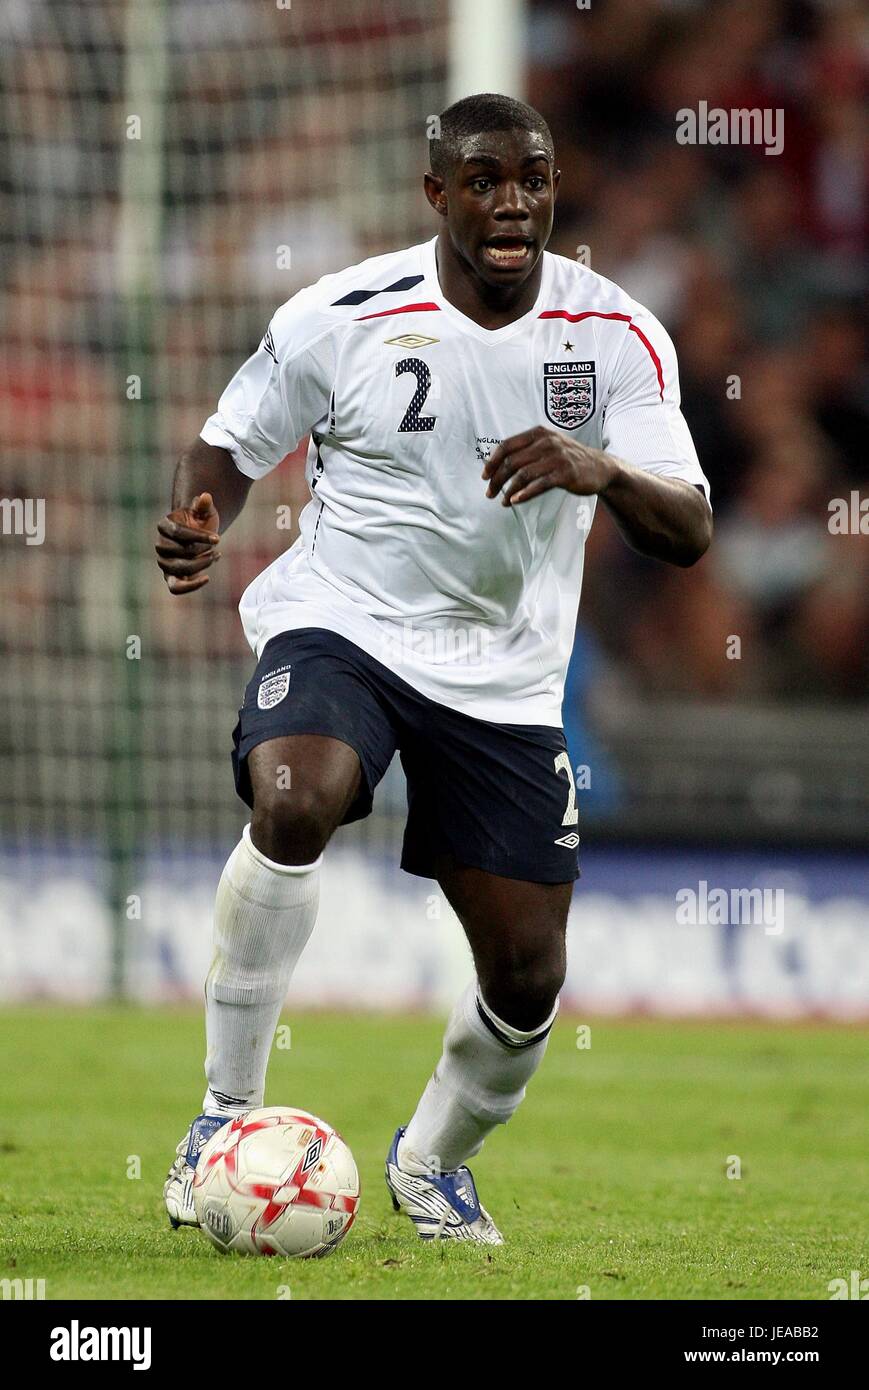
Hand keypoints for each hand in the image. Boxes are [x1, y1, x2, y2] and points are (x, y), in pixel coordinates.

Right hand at [155, 492, 220, 594]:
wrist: (199, 536)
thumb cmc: (200, 521)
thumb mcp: (204, 511)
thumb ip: (203, 505)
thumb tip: (205, 496)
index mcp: (164, 525)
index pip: (178, 533)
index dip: (199, 536)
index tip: (218, 539)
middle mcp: (160, 544)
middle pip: (179, 552)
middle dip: (201, 550)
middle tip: (215, 547)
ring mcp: (164, 561)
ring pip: (179, 569)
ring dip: (200, 565)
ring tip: (215, 556)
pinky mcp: (171, 576)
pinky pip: (175, 587)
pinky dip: (189, 587)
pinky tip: (207, 578)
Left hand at [482, 427, 617, 505]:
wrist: (600, 467)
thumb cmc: (568, 459)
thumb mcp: (548, 447)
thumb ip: (526, 452)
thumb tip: (499, 466)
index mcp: (539, 433)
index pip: (507, 445)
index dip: (492, 461)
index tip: (484, 476)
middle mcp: (547, 442)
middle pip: (512, 461)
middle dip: (496, 479)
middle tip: (489, 493)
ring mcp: (557, 457)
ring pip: (523, 474)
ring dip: (508, 490)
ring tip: (502, 501)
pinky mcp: (565, 473)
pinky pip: (539, 484)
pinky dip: (524, 494)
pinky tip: (515, 501)